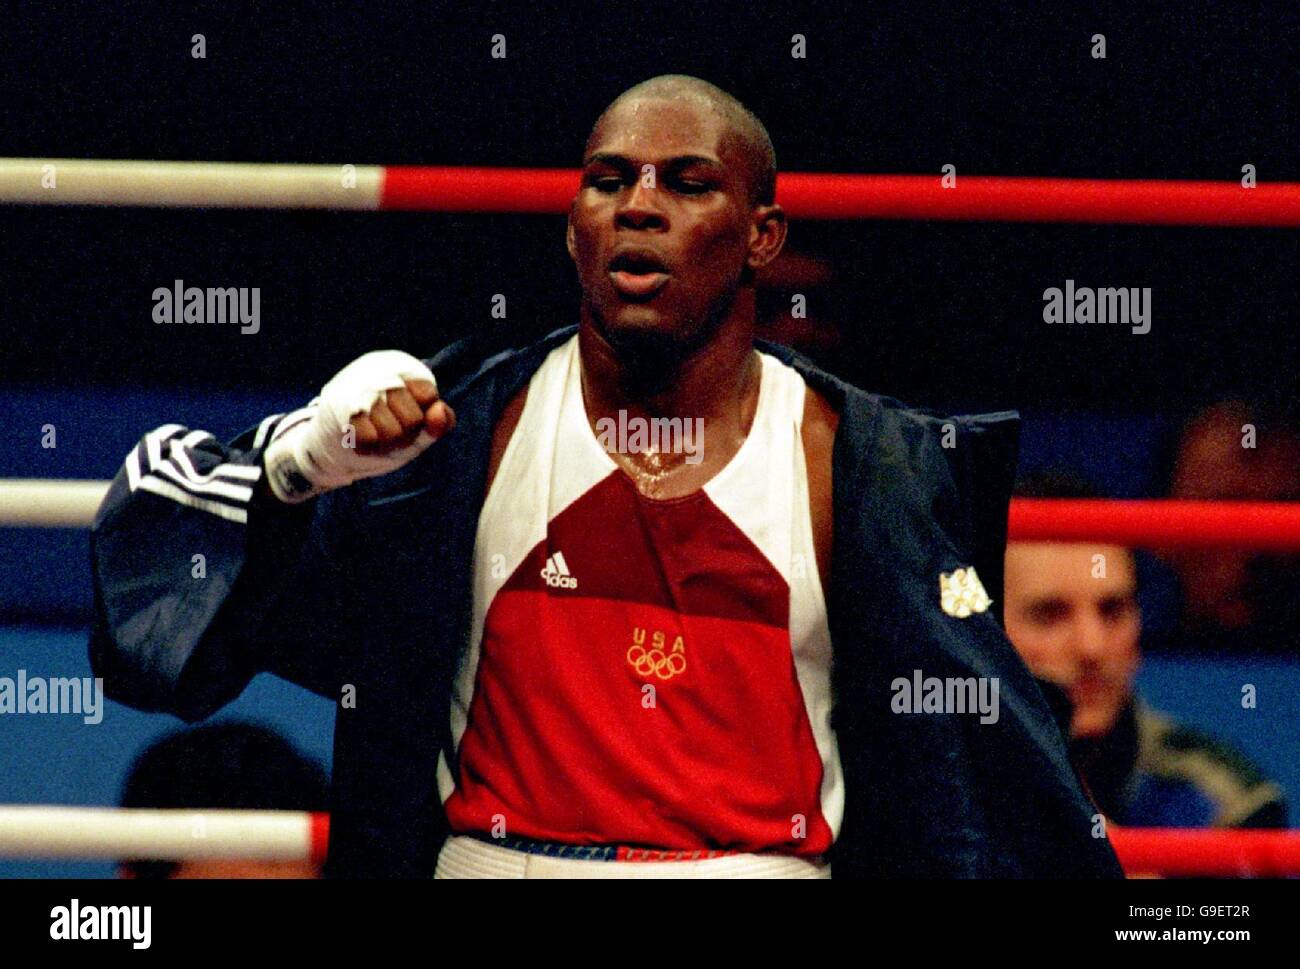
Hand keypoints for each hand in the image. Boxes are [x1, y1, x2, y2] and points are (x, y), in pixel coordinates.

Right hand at [263, 350, 456, 502]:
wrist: (326, 447)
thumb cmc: (381, 433)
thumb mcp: (418, 431)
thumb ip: (439, 423)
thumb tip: (439, 411)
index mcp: (400, 365)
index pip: (429, 396)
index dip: (422, 419)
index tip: (405, 416)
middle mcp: (378, 368)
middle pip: (414, 418)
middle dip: (404, 436)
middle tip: (385, 430)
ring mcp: (357, 385)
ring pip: (394, 433)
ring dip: (385, 446)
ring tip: (372, 435)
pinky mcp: (338, 405)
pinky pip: (370, 440)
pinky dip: (367, 449)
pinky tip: (358, 440)